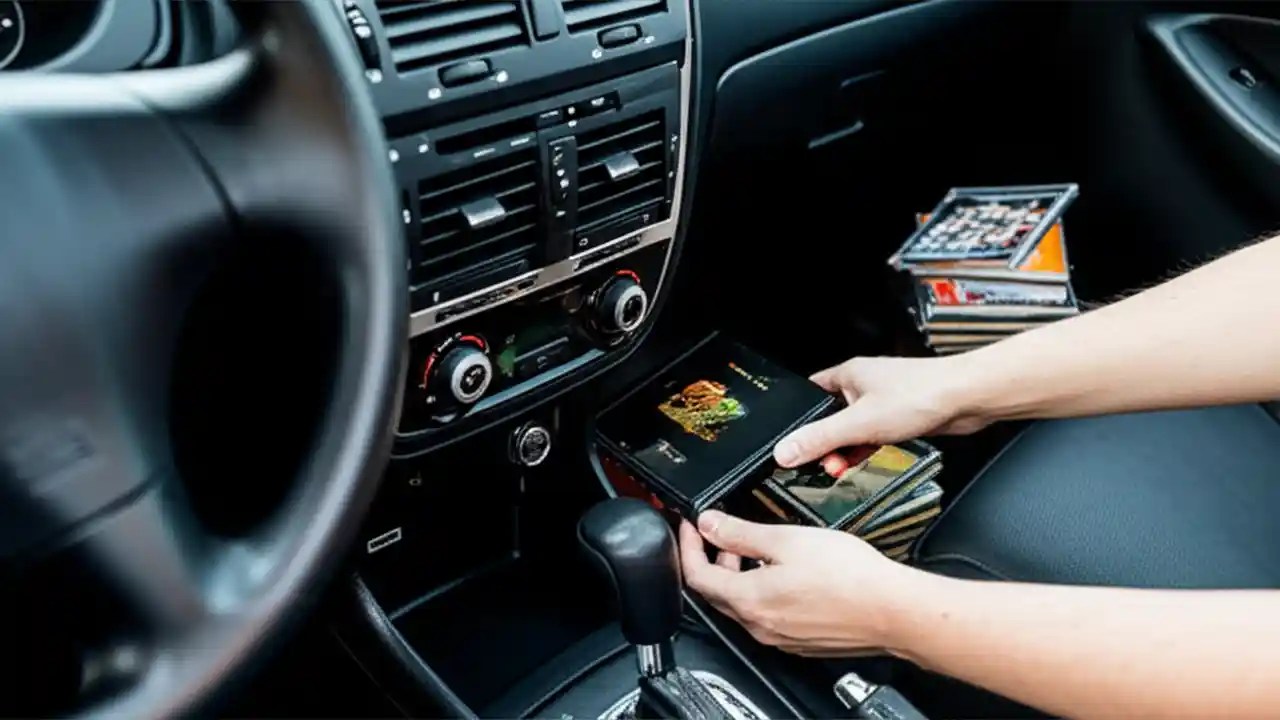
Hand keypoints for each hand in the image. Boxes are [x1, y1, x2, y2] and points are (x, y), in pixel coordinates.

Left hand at [679, 510, 925, 656]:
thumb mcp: (788, 540)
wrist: (893, 611)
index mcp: (750, 601)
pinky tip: (781, 574)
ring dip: (737, 576)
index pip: (697, 576)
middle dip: (711, 560)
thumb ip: (742, 533)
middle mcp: (760, 626)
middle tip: (718, 533)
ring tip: (752, 549)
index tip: (691, 526)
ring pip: (742, 605)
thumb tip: (710, 524)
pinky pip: (767, 616)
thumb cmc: (851, 578)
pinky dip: (761, 592)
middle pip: (716, 593)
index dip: (688, 546)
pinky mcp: (800, 642)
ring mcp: (780, 638)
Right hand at [774, 355, 988, 467]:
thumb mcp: (860, 423)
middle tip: (823, 462)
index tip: (791, 441)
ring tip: (843, 466)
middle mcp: (863, 385)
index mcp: (847, 375)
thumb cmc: (922, 394)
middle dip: (825, 443)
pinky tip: (867, 460)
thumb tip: (784, 450)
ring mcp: (882, 401)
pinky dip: (867, 449)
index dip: (798, 417)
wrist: (967, 398)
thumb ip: (820, 438)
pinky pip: (873, 436)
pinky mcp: (900, 417)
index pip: (809, 394)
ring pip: (853, 429)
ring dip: (847, 449)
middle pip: (830, 417)